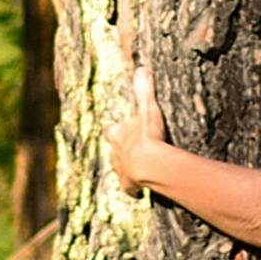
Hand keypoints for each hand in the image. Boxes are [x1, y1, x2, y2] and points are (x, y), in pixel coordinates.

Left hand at [106, 19, 167, 195]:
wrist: (149, 164)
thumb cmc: (147, 136)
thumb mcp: (148, 109)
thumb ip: (145, 90)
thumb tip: (142, 68)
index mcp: (116, 134)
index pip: (111, 130)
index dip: (117, 130)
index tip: (124, 128)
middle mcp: (114, 152)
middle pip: (113, 150)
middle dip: (121, 149)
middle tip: (134, 149)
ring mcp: (120, 170)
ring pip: (120, 168)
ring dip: (128, 168)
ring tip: (140, 169)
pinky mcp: (128, 186)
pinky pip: (130, 189)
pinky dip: (134, 189)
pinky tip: (141, 191)